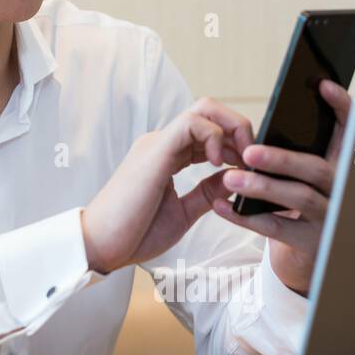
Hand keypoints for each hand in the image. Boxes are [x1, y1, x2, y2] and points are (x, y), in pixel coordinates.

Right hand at [82, 98, 254, 273]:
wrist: (101, 244)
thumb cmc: (134, 233)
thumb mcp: (182, 213)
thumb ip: (205, 194)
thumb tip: (231, 180)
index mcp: (167, 157)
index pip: (208, 132)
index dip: (235, 146)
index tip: (249, 170)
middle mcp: (163, 144)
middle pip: (209, 111)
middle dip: (239, 129)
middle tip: (252, 160)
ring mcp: (158, 143)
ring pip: (204, 109)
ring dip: (233, 129)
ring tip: (241, 160)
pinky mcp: (156, 150)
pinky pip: (193, 123)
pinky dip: (215, 137)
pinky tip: (217, 164)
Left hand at [210, 79, 351, 295]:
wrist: (307, 251)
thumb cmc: (299, 200)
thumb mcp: (308, 174)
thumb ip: (299, 147)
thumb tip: (271, 116)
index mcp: (341, 165)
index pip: (350, 130)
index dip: (340, 107)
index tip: (320, 84)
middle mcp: (341, 189)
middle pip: (318, 169)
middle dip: (283, 159)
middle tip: (249, 152)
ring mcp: (329, 217)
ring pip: (299, 198)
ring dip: (263, 187)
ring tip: (231, 179)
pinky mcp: (311, 242)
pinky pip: (276, 228)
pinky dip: (246, 217)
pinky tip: (221, 206)